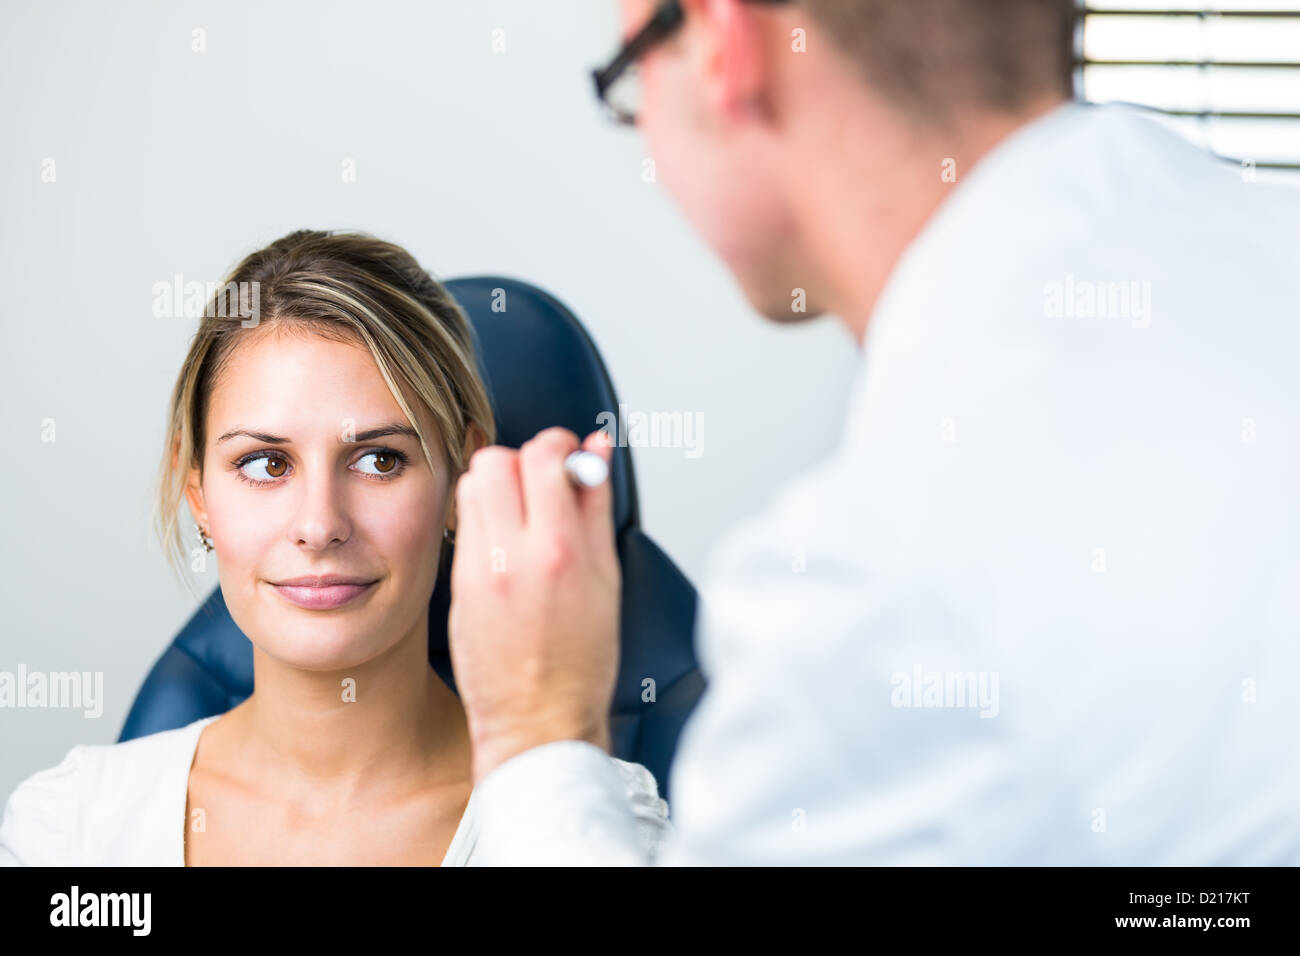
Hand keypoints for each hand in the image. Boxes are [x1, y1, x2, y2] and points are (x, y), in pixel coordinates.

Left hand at [447, 427, 619, 783]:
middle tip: (544, 483)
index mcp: (560, 551)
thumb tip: (595, 451)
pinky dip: (487, 520)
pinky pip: (465, 525)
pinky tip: (509, 546)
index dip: (559, 446)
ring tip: (526, 515)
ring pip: (472, 486)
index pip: (542, 456)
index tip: (570, 457)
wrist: (538, 722)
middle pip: (496, 460)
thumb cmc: (582, 661)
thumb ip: (597, 506)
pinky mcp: (458, 585)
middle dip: (523, 460)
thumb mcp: (607, 578)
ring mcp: (478, 570)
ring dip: (500, 485)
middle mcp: (512, 556)